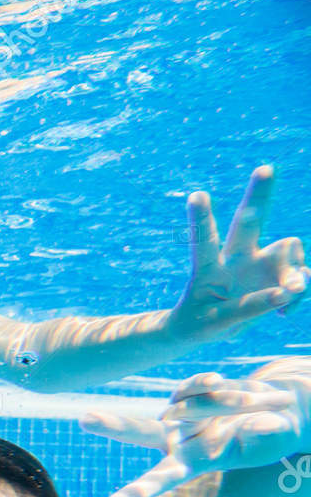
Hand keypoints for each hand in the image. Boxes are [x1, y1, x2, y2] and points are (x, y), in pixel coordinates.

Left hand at [82, 370, 310, 496]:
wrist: (279, 409)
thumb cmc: (275, 433)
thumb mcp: (273, 440)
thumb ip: (265, 436)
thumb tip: (256, 427)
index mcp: (193, 461)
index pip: (163, 478)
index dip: (139, 490)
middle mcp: (178, 438)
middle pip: (140, 431)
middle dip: (114, 424)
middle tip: (85, 418)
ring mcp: (179, 413)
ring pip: (183, 403)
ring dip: (219, 402)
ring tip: (251, 403)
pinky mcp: (186, 392)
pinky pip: (193, 384)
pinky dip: (210, 384)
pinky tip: (223, 384)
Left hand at [168, 166, 308, 341]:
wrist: (209, 328)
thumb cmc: (202, 323)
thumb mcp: (217, 323)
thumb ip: (251, 308)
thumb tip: (290, 291)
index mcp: (209, 268)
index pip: (205, 241)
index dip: (202, 219)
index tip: (196, 195)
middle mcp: (236, 257)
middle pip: (249, 221)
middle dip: (259, 195)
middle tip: (265, 168)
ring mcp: (260, 263)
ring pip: (289, 250)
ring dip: (296, 274)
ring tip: (291, 296)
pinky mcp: (279, 275)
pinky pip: (301, 278)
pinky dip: (299, 294)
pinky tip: (287, 310)